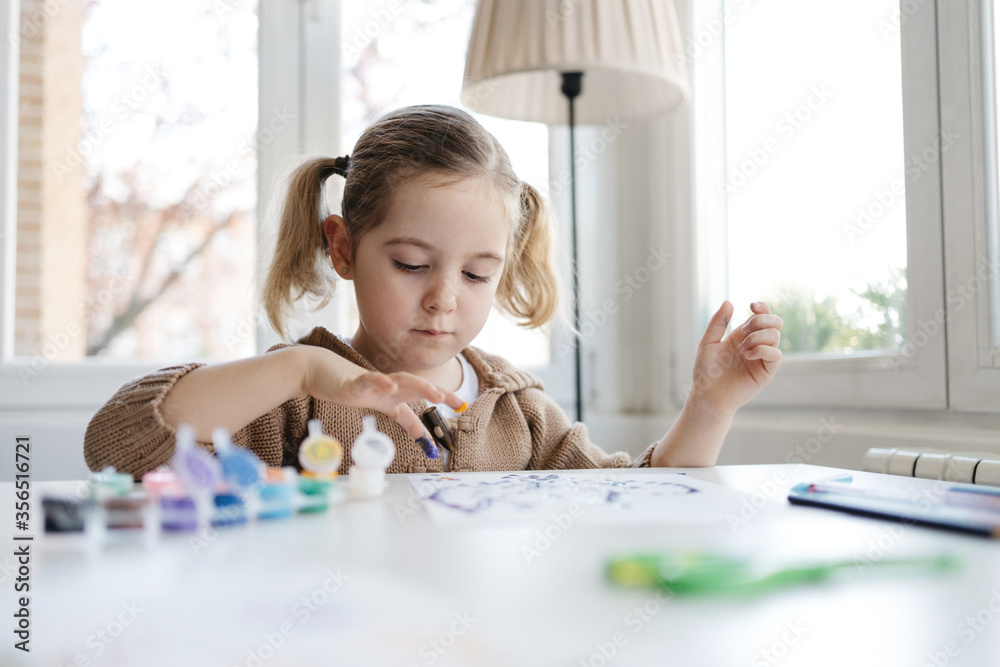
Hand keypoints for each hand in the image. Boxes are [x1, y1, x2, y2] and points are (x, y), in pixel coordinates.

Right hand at [303, 349, 463, 441]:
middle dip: (439, 392)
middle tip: (458, 402)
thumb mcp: (384, 407)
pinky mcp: (354, 383)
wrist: (322, 372)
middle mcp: (389, 386)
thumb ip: (405, 420)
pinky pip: (369, 381)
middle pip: (418, 386)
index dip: (444, 400)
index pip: (424, 397)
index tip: (464, 405)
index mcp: (397, 393)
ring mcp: (373, 383)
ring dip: (420, 386)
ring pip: (400, 380)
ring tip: (436, 395)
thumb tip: (426, 439)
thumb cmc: (354, 388)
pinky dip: (381, 382)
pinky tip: (390, 387)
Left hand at [689, 301, 781, 416]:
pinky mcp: (766, 372)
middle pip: (775, 323)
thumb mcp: (708, 342)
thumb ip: (718, 323)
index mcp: (743, 336)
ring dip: (758, 336)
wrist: (707, 395)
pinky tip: (747, 355)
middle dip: (762, 320)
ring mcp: (762, 358)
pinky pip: (776, 355)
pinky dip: (763, 349)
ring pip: (775, 336)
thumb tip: (729, 302)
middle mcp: (756, 344)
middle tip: (744, 330)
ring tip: (741, 348)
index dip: (762, 307)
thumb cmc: (706, 371)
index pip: (762, 316)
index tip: (751, 305)